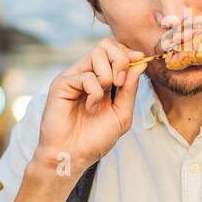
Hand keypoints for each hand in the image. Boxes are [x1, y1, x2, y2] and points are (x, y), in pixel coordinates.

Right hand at [31, 38, 146, 189]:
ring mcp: (73, 77)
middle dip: (120, 59)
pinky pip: (86, 76)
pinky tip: (89, 107)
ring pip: (96, 54)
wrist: (72, 156)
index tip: (139, 60)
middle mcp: (86, 75)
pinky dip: (95, 92)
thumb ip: (130, 89)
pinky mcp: (61, 84)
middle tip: (120, 82)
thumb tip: (140, 63)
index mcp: (100, 80)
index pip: (114, 50)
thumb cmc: (95, 139)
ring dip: (108, 75)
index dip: (128, 52)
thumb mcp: (121, 114)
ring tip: (105, 95)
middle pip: (105, 45)